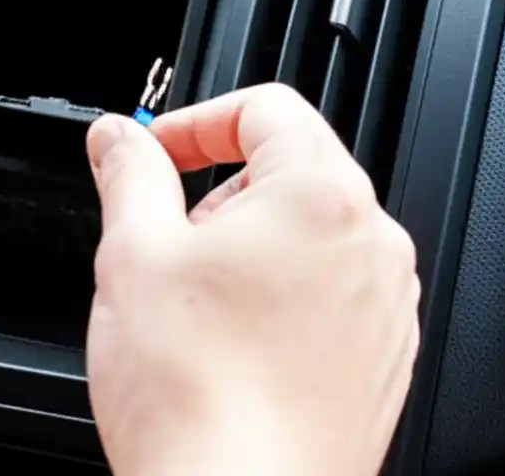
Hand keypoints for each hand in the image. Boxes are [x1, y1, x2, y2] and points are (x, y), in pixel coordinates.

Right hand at [84, 84, 419, 475]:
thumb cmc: (198, 396)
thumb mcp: (134, 255)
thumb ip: (129, 174)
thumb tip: (119, 136)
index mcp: (321, 197)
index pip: (266, 109)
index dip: (196, 123)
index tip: (158, 153)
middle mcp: (372, 244)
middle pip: (290, 172)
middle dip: (219, 195)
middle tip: (168, 245)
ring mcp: (385, 306)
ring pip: (307, 238)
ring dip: (247, 250)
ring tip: (196, 309)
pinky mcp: (381, 359)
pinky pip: (329, 296)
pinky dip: (279, 301)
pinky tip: (230, 347)